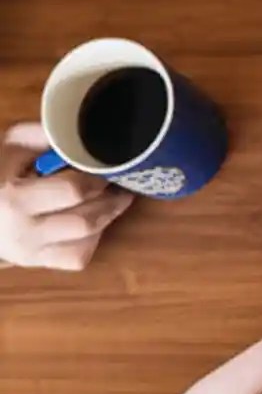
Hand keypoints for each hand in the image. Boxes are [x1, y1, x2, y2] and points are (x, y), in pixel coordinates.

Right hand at [0, 123, 131, 270]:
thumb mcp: (11, 145)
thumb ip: (42, 136)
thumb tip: (80, 130)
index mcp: (14, 196)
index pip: (72, 191)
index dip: (97, 180)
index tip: (106, 170)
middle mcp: (24, 229)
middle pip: (86, 221)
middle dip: (110, 202)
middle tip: (119, 187)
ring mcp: (31, 251)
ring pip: (86, 242)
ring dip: (106, 220)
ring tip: (111, 201)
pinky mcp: (38, 263)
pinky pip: (78, 258)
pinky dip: (92, 240)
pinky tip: (90, 223)